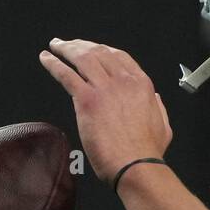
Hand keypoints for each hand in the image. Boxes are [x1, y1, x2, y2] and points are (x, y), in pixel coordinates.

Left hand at [38, 38, 171, 184]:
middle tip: (68, 44)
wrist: (136, 165)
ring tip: (55, 46)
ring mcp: (104, 88)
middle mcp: (123, 81)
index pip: (119, 56)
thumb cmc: (147, 152)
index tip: (91, 47)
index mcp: (141, 84)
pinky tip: (46, 59)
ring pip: (81, 58)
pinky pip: (66, 75)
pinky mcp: (87, 100)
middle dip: (81, 45)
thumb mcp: (163, 125)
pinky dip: (54, 64)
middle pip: (98, 52)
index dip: (102, 49)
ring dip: (66, 49)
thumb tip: (155, 98)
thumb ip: (158, 107)